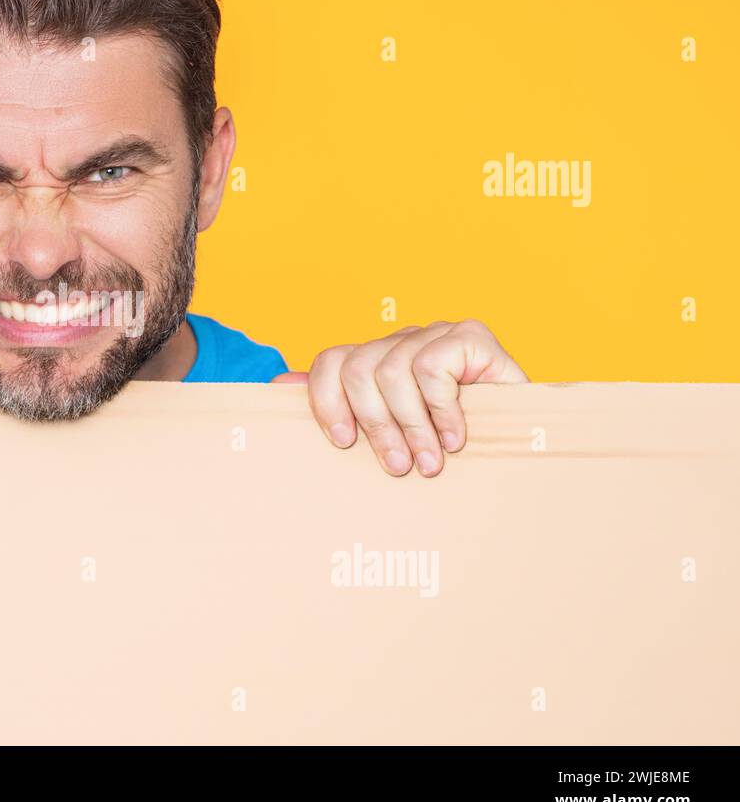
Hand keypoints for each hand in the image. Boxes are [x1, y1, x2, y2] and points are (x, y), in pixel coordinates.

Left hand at [274, 319, 526, 476]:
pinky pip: (435, 366)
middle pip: (359, 368)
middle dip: (375, 425)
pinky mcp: (472, 336)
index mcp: (377, 359)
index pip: (331, 361)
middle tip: (396, 468)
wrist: (525, 448)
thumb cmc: (447, 448)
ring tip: (430, 463)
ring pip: (394, 371)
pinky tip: (456, 438)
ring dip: (412, 426)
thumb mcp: (389, 435)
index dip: (326, 401)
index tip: (342, 444)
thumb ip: (337, 407)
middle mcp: (403, 341)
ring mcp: (437, 333)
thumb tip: (277, 386)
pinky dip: (442, 410)